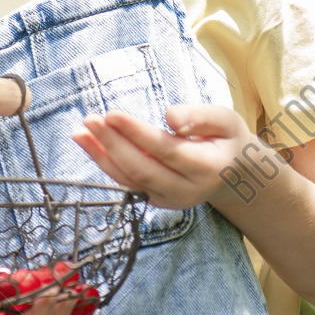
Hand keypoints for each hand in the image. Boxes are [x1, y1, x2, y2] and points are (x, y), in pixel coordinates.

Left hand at [70, 103, 253, 210]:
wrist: (234, 176)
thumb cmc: (227, 140)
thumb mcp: (226, 121)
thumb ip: (200, 116)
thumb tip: (170, 117)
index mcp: (206, 168)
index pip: (165, 151)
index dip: (136, 134)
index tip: (112, 114)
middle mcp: (185, 190)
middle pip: (142, 169)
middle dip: (112, 144)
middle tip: (90, 119)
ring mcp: (168, 199)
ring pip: (129, 180)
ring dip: (101, 156)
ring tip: (80, 132)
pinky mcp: (155, 200)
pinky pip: (126, 183)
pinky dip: (105, 163)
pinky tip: (89, 143)